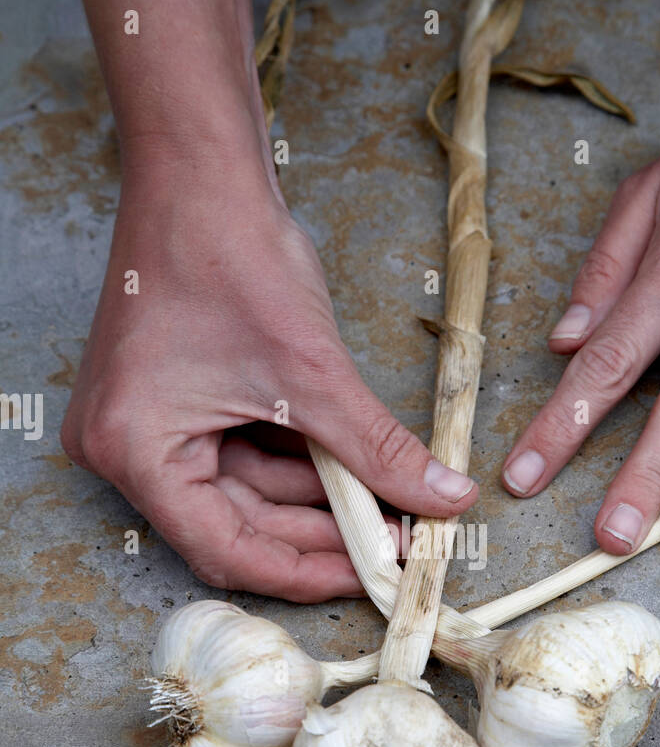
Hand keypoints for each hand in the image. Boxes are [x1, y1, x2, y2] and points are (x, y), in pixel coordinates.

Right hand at [61, 153, 477, 599]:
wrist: (201, 170)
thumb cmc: (229, 251)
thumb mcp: (315, 370)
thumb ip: (381, 449)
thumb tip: (445, 499)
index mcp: (135, 450)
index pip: (224, 550)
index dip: (306, 571)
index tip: (372, 576)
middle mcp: (127, 449)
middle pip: (237, 525)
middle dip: (323, 532)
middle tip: (396, 542)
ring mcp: (149, 426)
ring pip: (248, 491)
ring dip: (319, 498)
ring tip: (392, 507)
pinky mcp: (176, 404)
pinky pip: (244, 454)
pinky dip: (301, 463)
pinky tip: (357, 472)